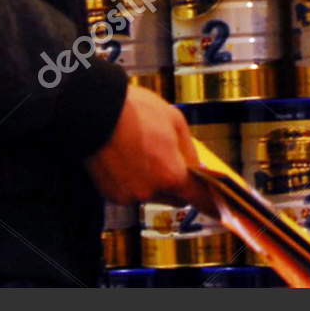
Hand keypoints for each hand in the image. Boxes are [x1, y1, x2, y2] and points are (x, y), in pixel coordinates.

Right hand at [85, 85, 217, 215]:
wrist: (95, 110)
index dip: (207, 198)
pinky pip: (130, 192)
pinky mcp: (109, 194)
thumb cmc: (135, 111)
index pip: (197, 197)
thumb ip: (189, 150)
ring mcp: (127, 195)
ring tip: (142, 152)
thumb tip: (196, 167)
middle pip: (174, 196)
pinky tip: (127, 158)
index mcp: (170, 174)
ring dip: (152, 181)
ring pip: (151, 194)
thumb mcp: (175, 121)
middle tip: (169, 159)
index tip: (214, 200)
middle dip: (176, 183)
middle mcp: (149, 191)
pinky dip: (132, 181)